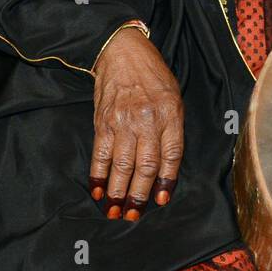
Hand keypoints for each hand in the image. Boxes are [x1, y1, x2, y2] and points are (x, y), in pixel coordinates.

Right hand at [89, 28, 183, 220]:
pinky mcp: (102, 122)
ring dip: (117, 192)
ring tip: (115, 212)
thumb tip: (165, 166)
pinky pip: (100, 154)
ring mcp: (123, 122)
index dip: (165, 181)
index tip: (161, 200)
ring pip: (121, 165)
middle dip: (139, 195)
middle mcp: (147, 120)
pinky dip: (97, 175)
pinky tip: (97, 190)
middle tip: (134, 216)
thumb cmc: (153, 77)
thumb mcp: (174, 98)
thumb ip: (172, 129)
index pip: (170, 155)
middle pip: (145, 165)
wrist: (122, 53)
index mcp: (170, 114)